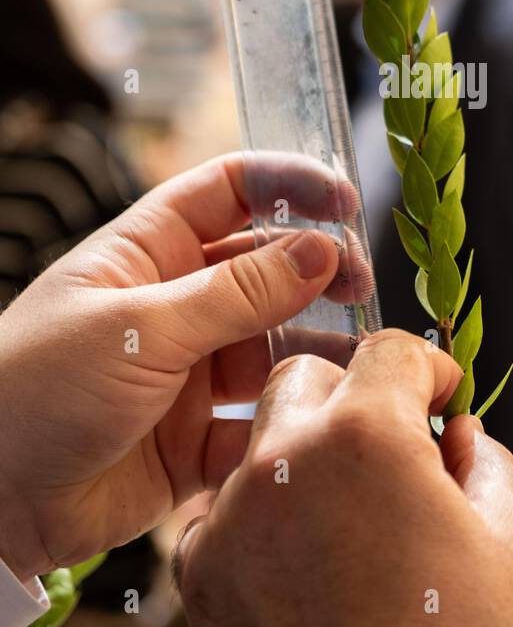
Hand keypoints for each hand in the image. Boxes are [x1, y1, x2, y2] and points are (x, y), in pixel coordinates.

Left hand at [0, 153, 365, 583]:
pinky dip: (291, 421)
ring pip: (273, 346)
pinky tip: (314, 422)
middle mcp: (174, 305)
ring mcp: (188, 371)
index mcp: (146, 253)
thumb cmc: (36, 390)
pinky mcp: (197, 440)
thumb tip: (322, 251)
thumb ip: (238, 294)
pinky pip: (261, 421)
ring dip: (314, 350)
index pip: (229, 192)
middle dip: (317, 272)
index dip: (289, 187)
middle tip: (360, 288)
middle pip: (265, 268)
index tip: (346, 204)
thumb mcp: (140, 328)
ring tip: (355, 362)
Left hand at [176, 330, 512, 626]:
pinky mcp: (200, 567)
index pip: (390, 349)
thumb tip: (457, 433)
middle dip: (354, 395)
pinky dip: (263, 517)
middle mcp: (284, 459)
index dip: (428, 368)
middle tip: (389, 447)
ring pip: (263, 441)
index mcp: (366, 435)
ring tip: (348, 513)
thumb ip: (488, 456)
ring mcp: (232, 513)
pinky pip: (227, 508)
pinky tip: (306, 560)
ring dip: (304, 455)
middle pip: (308, 376)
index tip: (441, 400)